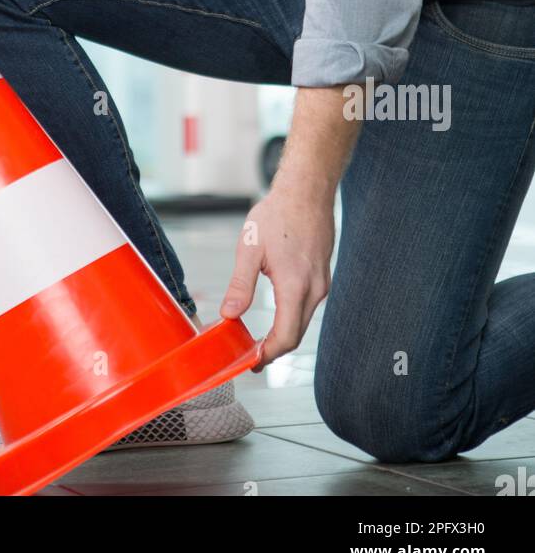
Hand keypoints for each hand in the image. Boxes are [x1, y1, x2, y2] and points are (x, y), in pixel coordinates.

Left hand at [219, 179, 333, 371]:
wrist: (306, 191)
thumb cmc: (279, 214)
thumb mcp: (250, 248)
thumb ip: (241, 285)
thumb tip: (230, 314)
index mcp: (296, 286)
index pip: (286, 336)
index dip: (268, 354)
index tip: (252, 362)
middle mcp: (314, 289)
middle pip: (296, 334)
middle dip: (274, 350)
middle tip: (252, 357)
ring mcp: (322, 283)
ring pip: (303, 321)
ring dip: (284, 334)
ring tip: (261, 340)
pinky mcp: (322, 275)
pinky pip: (308, 306)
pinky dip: (292, 318)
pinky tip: (277, 315)